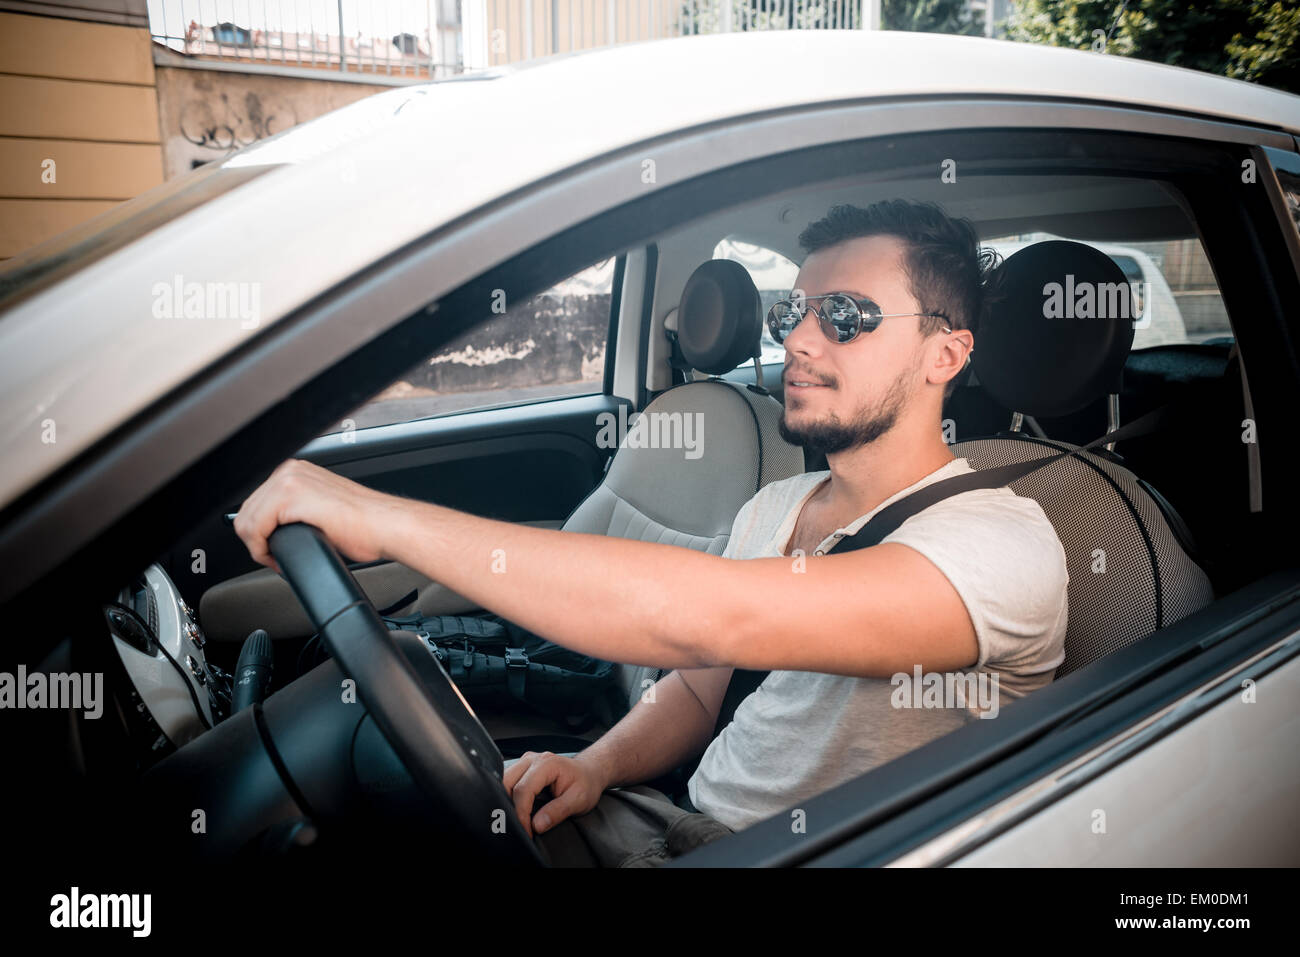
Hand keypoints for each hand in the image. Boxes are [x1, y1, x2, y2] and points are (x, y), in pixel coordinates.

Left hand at [233, 459, 404, 571]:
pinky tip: (278, 557)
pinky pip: (255, 529)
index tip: (274, 549)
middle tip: (275, 558)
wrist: (386, 526)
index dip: (259, 533)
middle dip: (256, 541)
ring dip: (258, 547)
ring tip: (278, 559)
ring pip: (246, 522)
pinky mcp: (290, 496)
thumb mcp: (321, 509)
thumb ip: (296, 511)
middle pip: (245, 512)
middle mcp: (290, 471)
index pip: (254, 504)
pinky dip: (261, 550)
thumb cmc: (365, 524)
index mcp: (296, 472)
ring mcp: (289, 480)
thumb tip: (275, 530)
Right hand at [502, 751, 607, 837]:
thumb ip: (558, 812)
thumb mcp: (579, 800)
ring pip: (504, 781)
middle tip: (519, 827)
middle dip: (509, 807)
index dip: (521, 814)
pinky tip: (517, 810)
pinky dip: (509, 797)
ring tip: (519, 820)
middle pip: (507, 783)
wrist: (589, 773)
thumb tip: (536, 825)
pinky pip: (509, 782)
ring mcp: (526, 762)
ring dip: (508, 801)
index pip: (523, 790)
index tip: (526, 832)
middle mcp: (532, 759)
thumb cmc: (586, 784)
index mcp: (547, 764)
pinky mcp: (523, 768)